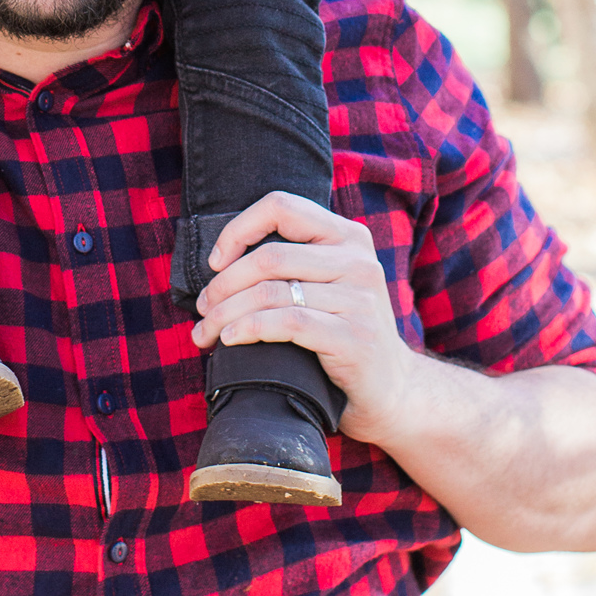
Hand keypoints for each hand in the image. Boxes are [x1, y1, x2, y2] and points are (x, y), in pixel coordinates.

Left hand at [192, 192, 417, 449]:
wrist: (392, 390)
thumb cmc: (342, 334)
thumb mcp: (327, 285)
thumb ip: (292, 263)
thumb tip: (220, 262)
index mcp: (349, 236)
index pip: (282, 206)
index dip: (239, 229)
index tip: (216, 263)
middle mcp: (358, 260)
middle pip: (268, 256)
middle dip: (222, 284)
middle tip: (203, 308)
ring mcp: (360, 298)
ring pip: (271, 292)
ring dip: (225, 313)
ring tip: (205, 332)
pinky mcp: (354, 337)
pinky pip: (287, 323)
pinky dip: (248, 329)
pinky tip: (230, 339)